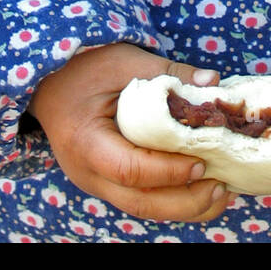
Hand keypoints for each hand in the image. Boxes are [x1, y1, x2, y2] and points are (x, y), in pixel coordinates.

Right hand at [27, 43, 231, 224]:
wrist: (49, 84)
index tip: (201, 162)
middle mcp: (87, 173)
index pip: (130, 169)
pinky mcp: (107, 182)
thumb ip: (167, 73)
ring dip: (183, 206)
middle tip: (221, 187)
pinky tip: (201, 190)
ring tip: (220, 194)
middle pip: (139, 202)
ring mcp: (95, 182)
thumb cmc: (83, 69)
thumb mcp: (123, 61)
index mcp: (85, 142)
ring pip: (142, 208)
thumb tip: (213, 83)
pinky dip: (171, 198)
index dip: (168, 171)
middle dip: (185, 201)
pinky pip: (141, 198)